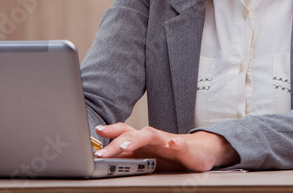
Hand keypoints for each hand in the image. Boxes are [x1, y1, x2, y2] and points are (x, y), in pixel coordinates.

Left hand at [93, 123, 238, 171]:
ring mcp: (166, 141)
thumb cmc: (170, 154)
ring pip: (150, 135)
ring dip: (137, 139)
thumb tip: (106, 161)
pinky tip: (173, 143)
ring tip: (126, 145)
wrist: (198, 151)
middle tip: (102, 152)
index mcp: (141, 141)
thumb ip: (128, 157)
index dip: (108, 131)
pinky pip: (179, 144)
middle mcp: (151, 138)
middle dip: (115, 140)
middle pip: (131, 133)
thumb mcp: (146, 158)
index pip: (122, 132)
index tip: (95, 132)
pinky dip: (176, 143)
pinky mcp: (183, 148)